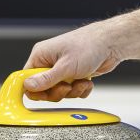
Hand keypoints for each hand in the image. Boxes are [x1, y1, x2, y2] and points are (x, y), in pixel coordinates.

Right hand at [22, 9, 139, 100]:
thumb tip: (27, 86)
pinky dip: (80, 89)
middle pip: (43, 89)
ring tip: (82, 81)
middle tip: (68, 87)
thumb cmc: (89, 46)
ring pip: (59, 91)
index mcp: (41, 55)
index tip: (44, 96)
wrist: (113, 43)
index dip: (34, 90)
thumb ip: (46, 80)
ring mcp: (63, 69)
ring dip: (72, 91)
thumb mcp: (66, 67)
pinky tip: (87, 81)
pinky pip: (72, 91)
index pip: (26, 78)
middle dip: (58, 92)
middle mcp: (50, 62)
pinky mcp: (75, 74)